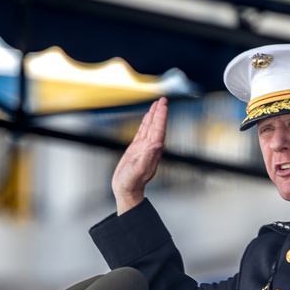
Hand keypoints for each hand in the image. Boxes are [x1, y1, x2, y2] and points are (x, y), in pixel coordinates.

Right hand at [112, 97, 167, 214]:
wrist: (126, 190)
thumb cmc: (131, 183)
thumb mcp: (139, 170)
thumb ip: (148, 157)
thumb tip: (158, 144)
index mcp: (152, 151)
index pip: (159, 130)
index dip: (161, 117)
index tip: (164, 105)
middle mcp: (150, 147)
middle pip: (156, 126)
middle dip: (160, 112)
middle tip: (163, 99)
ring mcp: (144, 147)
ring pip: (150, 127)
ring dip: (154, 115)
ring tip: (157, 104)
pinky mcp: (136, 149)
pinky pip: (142, 132)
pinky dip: (146, 123)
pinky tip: (147, 117)